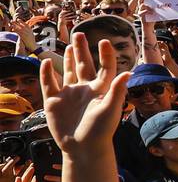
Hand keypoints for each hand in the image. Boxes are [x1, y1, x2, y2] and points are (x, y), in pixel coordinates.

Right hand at [41, 34, 129, 157]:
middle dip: (82, 50)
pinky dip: (46, 73)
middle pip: (84, 65)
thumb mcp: (110, 109)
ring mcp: (69, 94)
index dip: (105, 55)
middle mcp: (85, 89)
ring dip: (68, 59)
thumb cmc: (101, 131)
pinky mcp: (54, 101)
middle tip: (80, 34)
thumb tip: (128, 72)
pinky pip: (49, 84)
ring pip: (68, 72)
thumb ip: (117, 91)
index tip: (104, 41)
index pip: (105, 68)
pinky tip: (45, 62)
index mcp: (101, 90)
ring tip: (70, 45)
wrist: (83, 148)